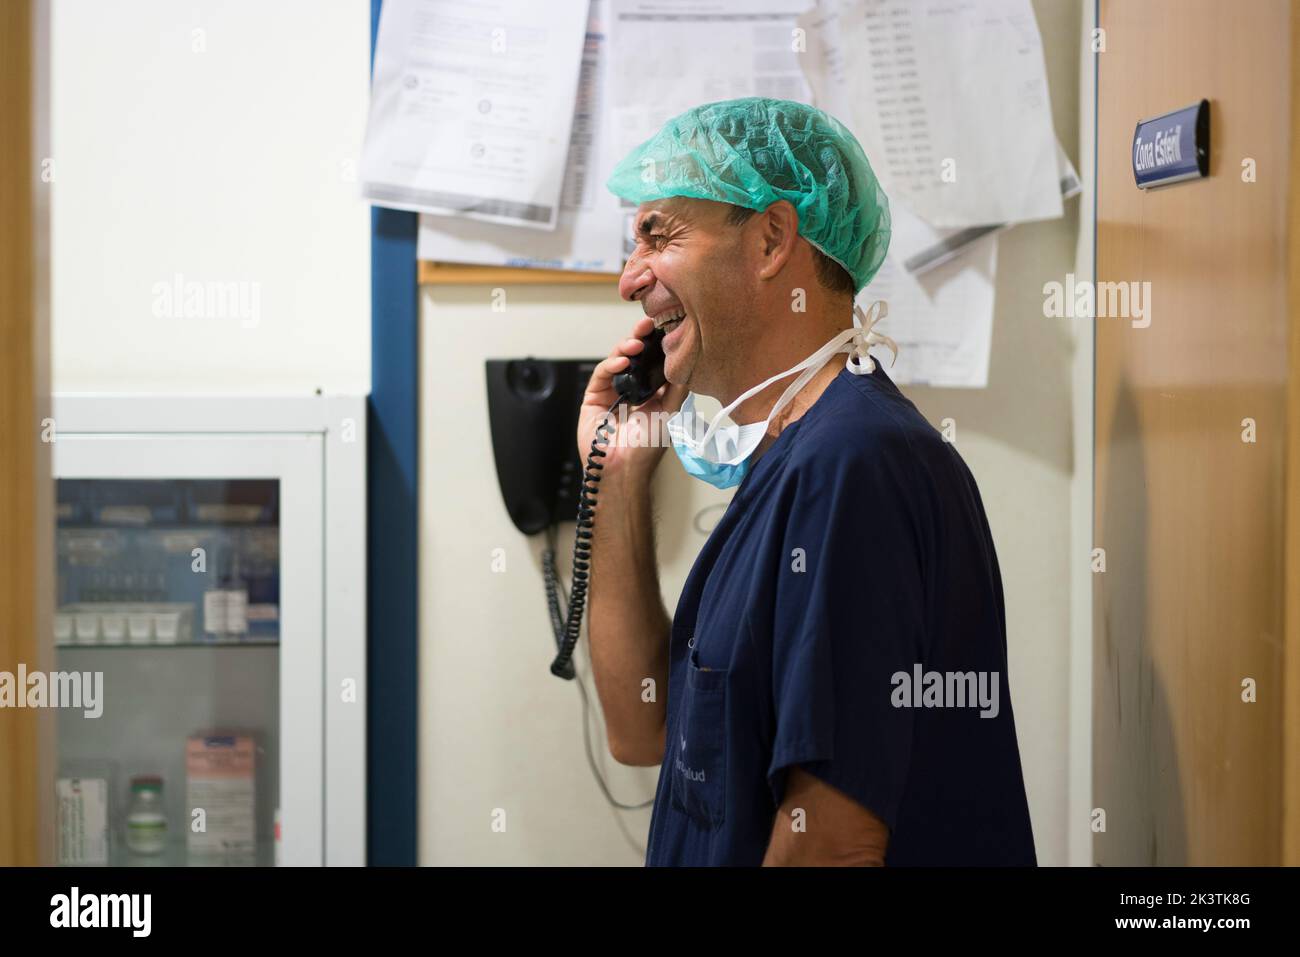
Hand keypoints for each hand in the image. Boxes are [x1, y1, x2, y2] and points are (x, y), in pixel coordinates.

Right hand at [577, 316, 686, 483]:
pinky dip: (611, 364)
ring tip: (636, 343)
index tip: (666, 327)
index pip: (652, 361)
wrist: (623, 468)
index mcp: (650, 392)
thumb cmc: (647, 447)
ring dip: (626, 348)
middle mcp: (630, 389)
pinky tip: (623, 362)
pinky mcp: (593, 396)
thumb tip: (688, 360)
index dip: (657, 345)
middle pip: (634, 356)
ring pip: (617, 360)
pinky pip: (602, 374)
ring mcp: (610, 391)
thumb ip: (678, 387)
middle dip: (641, 338)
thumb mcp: (670, 412)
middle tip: (648, 324)